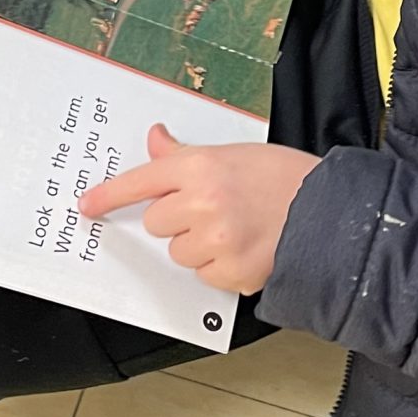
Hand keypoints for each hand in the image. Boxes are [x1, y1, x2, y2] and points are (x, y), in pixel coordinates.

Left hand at [79, 124, 318, 294]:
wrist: (329, 211)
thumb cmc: (284, 177)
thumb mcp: (233, 154)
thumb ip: (186, 156)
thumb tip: (154, 140)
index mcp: (201, 167)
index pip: (141, 181)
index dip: (110, 196)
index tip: (87, 206)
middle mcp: (203, 203)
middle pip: (157, 223)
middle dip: (177, 221)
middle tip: (213, 211)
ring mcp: (216, 240)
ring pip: (179, 253)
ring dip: (198, 247)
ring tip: (236, 230)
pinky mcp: (230, 272)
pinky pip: (204, 276)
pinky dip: (220, 268)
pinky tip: (246, 249)